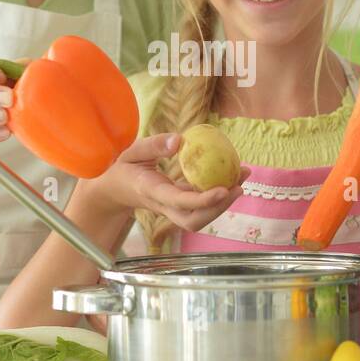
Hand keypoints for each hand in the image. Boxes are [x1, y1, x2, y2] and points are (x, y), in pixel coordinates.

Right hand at [87, 133, 248, 233]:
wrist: (116, 191)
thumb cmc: (124, 169)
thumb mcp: (132, 151)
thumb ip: (154, 145)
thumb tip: (180, 139)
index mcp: (152, 192)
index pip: (179, 202)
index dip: (203, 200)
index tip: (224, 189)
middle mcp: (164, 206)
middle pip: (194, 221)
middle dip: (219, 209)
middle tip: (239, 187)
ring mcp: (173, 209)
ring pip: (200, 217)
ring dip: (224, 202)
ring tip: (243, 176)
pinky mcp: (181, 205)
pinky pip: (202, 205)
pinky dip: (220, 194)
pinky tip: (234, 174)